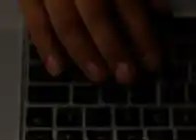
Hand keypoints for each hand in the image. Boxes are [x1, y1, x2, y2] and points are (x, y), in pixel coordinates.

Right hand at [19, 0, 169, 83]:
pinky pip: (33, 19)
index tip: (154, 62)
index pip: (128, 3)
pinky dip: (44, 45)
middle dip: (113, 49)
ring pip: (65, 21)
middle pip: (96, 14)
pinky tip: (57, 69)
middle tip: (127, 76)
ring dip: (83, 53)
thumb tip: (161, 12)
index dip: (143, 34)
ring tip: (99, 76)